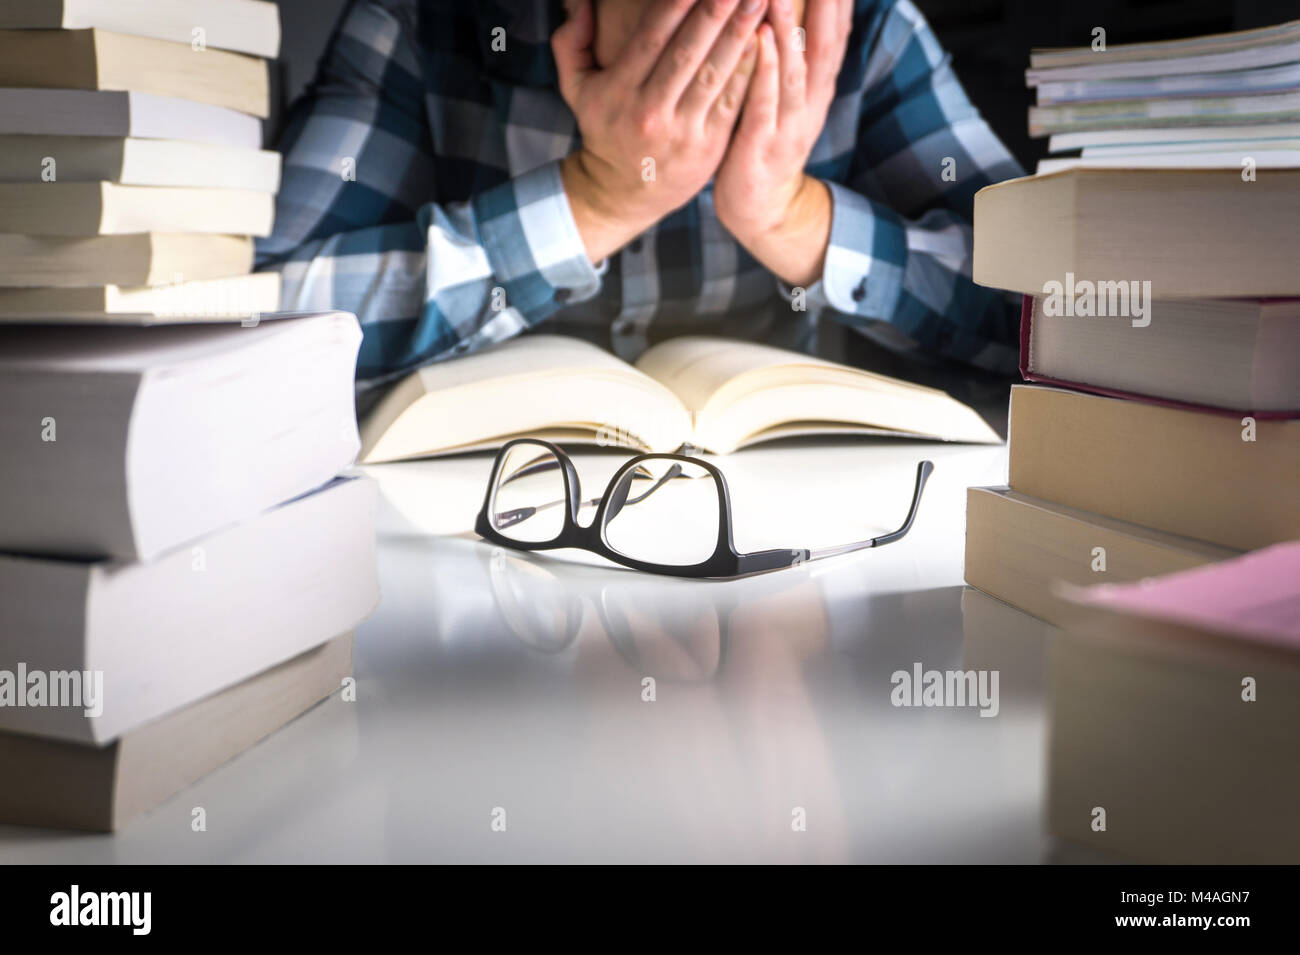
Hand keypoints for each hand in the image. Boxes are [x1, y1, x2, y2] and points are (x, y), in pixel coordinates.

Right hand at [553, 0, 767, 262]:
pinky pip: (731, 103)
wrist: (623, 194)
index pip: (651, 38)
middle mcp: (650, 111)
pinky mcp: (709, 146)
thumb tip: (580, 1)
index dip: (675, 6)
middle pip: (687, 53)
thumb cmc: (605, 129)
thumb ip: (571, 42)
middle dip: (715, 13)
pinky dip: (748, 72)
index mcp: (619, 90)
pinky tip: (765, 41)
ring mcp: (682, 131)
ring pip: (714, 75)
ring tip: (760, 1)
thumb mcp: (576, 88)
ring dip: (740, 35)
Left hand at [713, 0, 850, 285]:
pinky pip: (766, 101)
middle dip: (824, 3)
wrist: (759, 206)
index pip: (835, 31)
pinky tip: (759, 39)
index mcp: (817, 85)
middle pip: (824, 41)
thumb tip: (791, 14)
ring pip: (795, 67)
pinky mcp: (763, 143)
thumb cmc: (763, 139)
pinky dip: (765, 69)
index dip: (839, 0)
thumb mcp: (786, 94)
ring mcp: (790, 122)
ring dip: (790, 26)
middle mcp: (811, 100)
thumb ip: (793, 55)